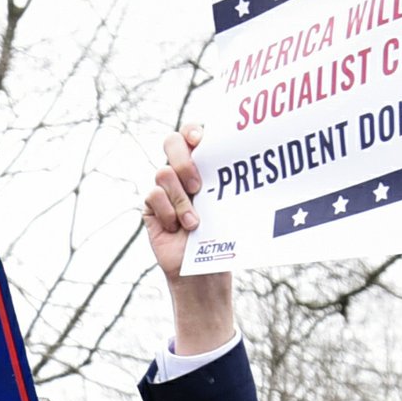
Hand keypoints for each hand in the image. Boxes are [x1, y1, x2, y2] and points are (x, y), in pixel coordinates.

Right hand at [143, 125, 237, 354]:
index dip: (192, 129)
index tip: (200, 139)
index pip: (192, 132)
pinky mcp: (151, 207)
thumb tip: (250, 157)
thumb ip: (228, 178)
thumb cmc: (224, 235)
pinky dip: (169, 212)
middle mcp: (181, 170)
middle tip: (199, 185)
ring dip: (181, 199)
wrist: (203, 270)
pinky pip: (153, 196)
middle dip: (183, 161)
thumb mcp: (230, 203)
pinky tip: (178, 228)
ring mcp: (164, 187)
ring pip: (163, 173)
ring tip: (194, 221)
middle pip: (170, 142)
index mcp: (203, 163)